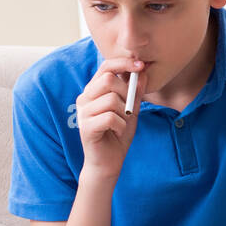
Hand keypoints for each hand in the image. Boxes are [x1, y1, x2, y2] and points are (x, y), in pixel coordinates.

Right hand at [76, 57, 147, 178]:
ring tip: (122, 125)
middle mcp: (85, 98)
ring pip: (111, 100)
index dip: (124, 63)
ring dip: (124, 114)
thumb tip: (142, 72)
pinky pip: (110, 117)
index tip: (141, 66)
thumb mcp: (132, 111)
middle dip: (126, 93)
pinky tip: (118, 133)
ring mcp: (83, 112)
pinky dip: (121, 126)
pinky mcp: (86, 127)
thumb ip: (135, 93)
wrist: (108, 162)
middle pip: (108, 80)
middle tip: (128, 110)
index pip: (106, 67)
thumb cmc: (118, 134)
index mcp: (93, 91)